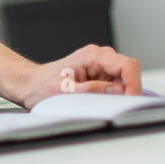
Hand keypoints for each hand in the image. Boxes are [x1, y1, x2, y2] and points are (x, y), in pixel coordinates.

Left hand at [13, 43, 143, 109]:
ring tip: (95, 103)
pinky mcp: (101, 76)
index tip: (130, 102)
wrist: (30, 85)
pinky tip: (95, 102)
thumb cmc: (42, 86)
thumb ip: (92, 90)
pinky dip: (111, 97)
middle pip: (129, 75)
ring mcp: (102, 66)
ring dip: (117, 96)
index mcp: (93, 55)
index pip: (128, 66)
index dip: (134, 85)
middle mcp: (100, 57)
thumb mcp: (65, 92)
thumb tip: (118, 91)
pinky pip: (116, 87)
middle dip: (126, 93)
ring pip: (125, 82)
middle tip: (112, 108)